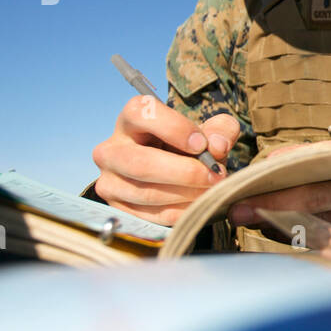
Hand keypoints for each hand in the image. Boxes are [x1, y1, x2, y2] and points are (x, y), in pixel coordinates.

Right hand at [91, 97, 238, 224]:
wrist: (174, 172)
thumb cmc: (188, 146)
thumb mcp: (208, 131)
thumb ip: (220, 130)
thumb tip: (218, 146)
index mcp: (131, 118)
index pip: (142, 114)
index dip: (174, 128)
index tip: (201, 144)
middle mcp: (111, 149)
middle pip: (141, 163)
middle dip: (185, 173)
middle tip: (216, 176)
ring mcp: (109, 181)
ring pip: (146, 193)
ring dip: (186, 195)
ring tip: (212, 191)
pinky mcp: (117, 208)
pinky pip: (150, 216)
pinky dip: (180, 212)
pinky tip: (199, 205)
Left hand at [230, 138, 330, 253]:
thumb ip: (310, 157)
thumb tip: (266, 166)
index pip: (322, 159)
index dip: (285, 171)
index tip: (251, 180)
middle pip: (316, 198)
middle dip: (271, 204)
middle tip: (237, 209)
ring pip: (321, 226)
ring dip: (282, 226)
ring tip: (254, 223)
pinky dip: (305, 245)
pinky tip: (283, 239)